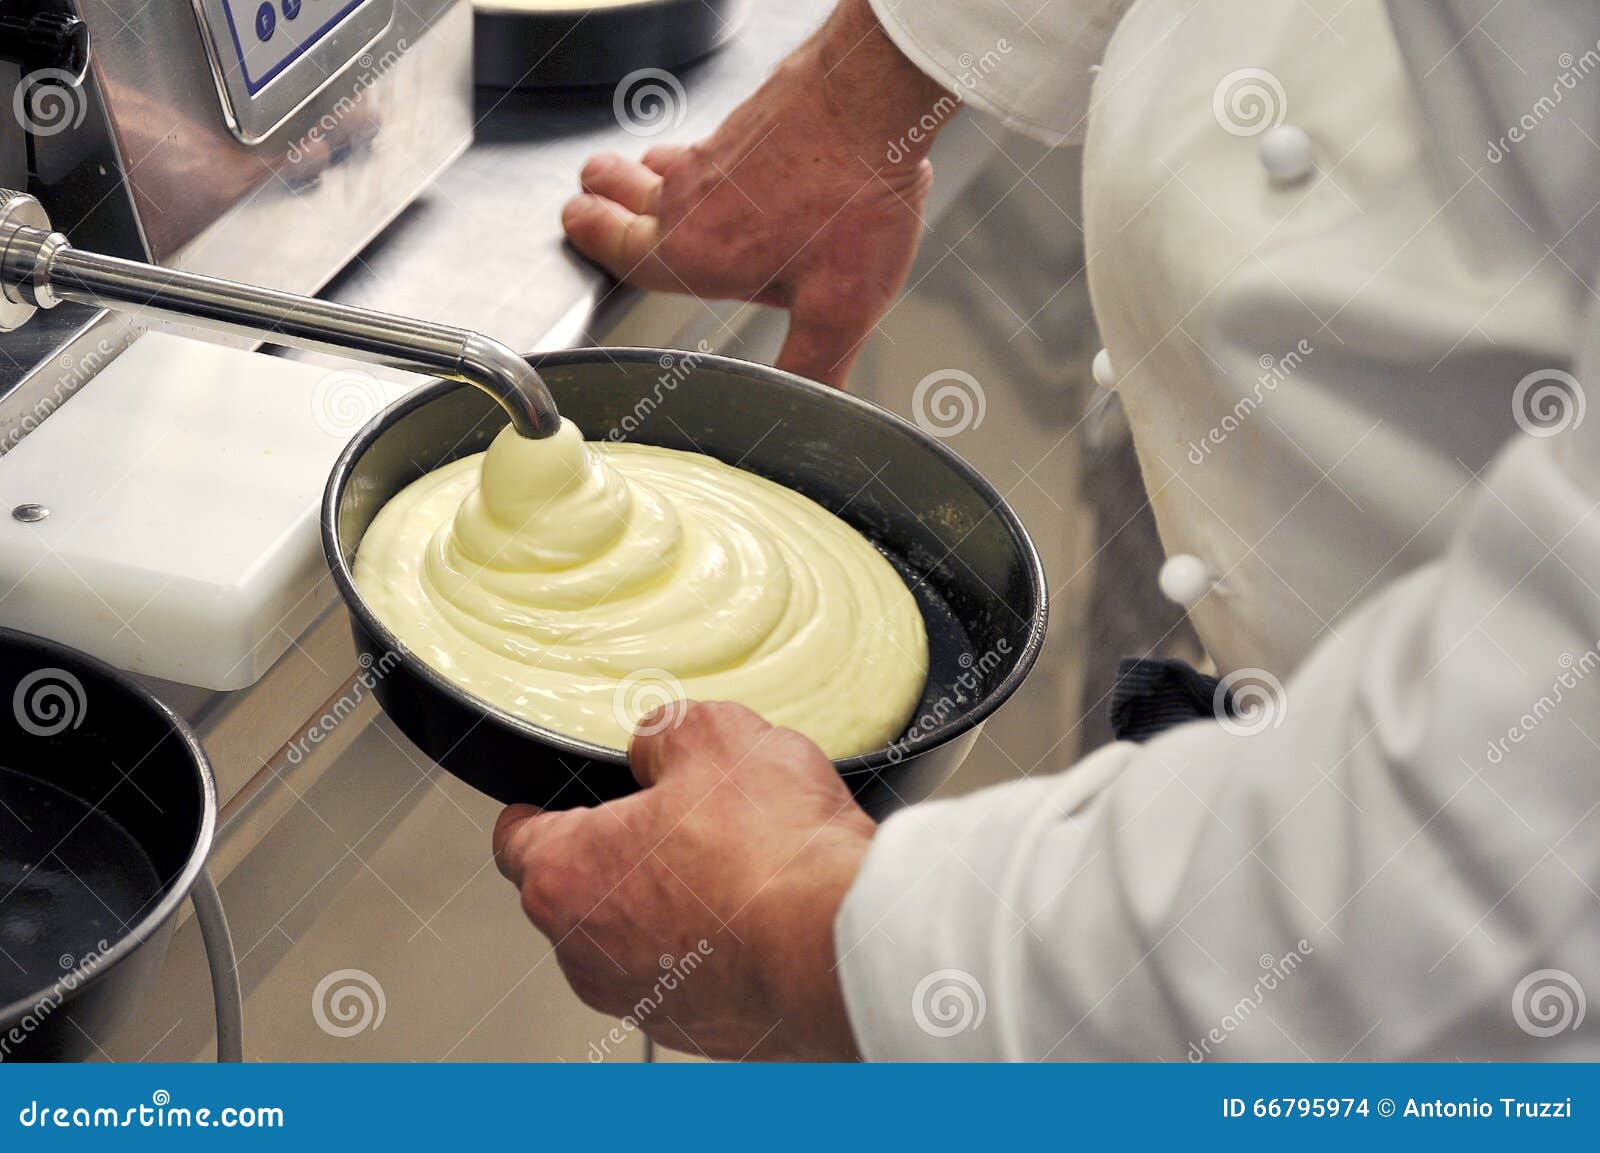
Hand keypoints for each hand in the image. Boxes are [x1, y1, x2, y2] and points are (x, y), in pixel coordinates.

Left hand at [493, 701, 874, 1059]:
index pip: (515, 840)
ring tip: (738, 866)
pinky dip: (717, 947)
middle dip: (623, 852)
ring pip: (637, 938)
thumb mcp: (715, 737)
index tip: (543, 804)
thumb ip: (664, 731)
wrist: (845, 950)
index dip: (533, 810)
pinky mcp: (702, 1032)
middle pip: (581, 890)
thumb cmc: (772, 857)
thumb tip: (659, 742)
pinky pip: (692, 975)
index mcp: (566, 876)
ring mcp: (644, 1000)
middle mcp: (588, 954)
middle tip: (680, 818)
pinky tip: (766, 912)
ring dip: (672, 905)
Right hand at [561, 0, 955, 385]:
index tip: (575, 229)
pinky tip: (732, 167)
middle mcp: (687, 197)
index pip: (610, 246)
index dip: (587, 238)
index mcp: (691, 253)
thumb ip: (814, 364)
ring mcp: (713, 150)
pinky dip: (698, 155)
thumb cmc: (852, 199)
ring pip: (656, 163)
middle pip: (613, 189)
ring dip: (643, 173)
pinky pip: (702, 141)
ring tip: (647, 182)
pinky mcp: (744, 117)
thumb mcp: (840, 308)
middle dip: (599, 197)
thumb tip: (807, 409)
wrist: (874, 97)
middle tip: (592, 199)